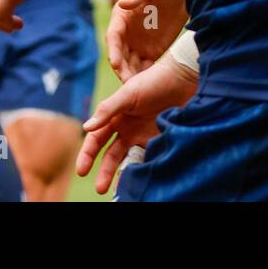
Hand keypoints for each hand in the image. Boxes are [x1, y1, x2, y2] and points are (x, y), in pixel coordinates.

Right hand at [76, 56, 196, 194]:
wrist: (186, 78)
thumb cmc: (155, 81)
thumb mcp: (128, 93)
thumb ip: (107, 110)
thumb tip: (86, 128)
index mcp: (116, 117)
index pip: (96, 140)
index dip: (87, 155)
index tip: (82, 170)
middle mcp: (127, 128)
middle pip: (111, 154)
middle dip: (104, 171)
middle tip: (100, 189)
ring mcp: (143, 135)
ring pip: (128, 159)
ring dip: (121, 174)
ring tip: (118, 190)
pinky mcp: (160, 139)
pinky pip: (148, 158)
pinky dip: (142, 169)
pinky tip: (140, 178)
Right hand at [107, 0, 188, 80]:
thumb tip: (123, 3)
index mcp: (121, 17)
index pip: (114, 36)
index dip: (114, 50)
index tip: (115, 63)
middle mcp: (126, 33)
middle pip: (120, 54)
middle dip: (122, 69)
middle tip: (127, 82)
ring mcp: (138, 44)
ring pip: (130, 64)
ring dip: (132, 75)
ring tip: (138, 88)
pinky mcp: (151, 51)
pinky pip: (145, 66)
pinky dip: (145, 76)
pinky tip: (151, 85)